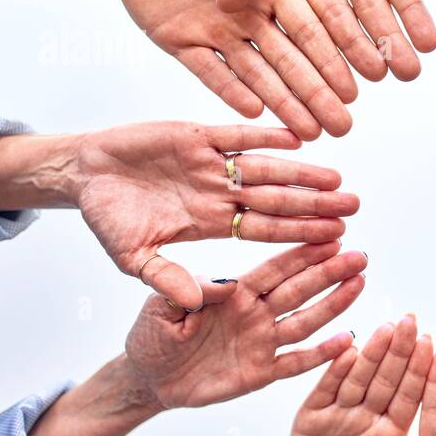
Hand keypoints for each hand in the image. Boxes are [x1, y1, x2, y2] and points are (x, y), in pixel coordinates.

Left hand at [50, 0, 357, 137]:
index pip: (305, 21)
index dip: (332, 50)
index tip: (360, 77)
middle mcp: (249, 12)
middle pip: (290, 58)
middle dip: (317, 92)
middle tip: (345, 125)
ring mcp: (218, 31)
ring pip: (257, 73)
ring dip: (284, 103)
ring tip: (312, 133)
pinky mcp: (182, 42)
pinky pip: (210, 73)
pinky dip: (230, 92)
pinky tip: (256, 115)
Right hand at [77, 122, 357, 309]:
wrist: (83, 176)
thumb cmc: (110, 219)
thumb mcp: (133, 257)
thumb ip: (166, 277)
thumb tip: (197, 300)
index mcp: (211, 222)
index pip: (265, 230)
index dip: (298, 234)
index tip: (334, 239)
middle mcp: (219, 193)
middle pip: (276, 200)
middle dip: (313, 204)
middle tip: (353, 206)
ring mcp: (211, 164)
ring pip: (264, 169)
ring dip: (299, 173)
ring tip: (335, 178)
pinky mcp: (195, 135)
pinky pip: (235, 136)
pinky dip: (262, 136)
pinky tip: (295, 138)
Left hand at [123, 242, 365, 408]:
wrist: (149, 378)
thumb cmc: (152, 337)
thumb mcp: (159, 309)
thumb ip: (189, 292)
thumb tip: (225, 282)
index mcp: (234, 292)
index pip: (274, 269)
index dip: (301, 254)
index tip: (329, 236)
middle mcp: (254, 313)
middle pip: (298, 290)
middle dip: (329, 272)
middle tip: (358, 255)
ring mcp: (261, 342)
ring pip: (305, 320)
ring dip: (334, 303)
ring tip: (360, 284)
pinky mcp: (261, 373)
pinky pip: (295, 363)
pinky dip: (321, 354)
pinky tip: (347, 340)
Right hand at [282, 315, 431, 435]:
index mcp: (392, 431)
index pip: (409, 396)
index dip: (420, 370)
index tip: (433, 344)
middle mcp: (370, 414)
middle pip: (387, 379)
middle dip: (400, 349)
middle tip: (412, 321)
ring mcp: (342, 410)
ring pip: (360, 377)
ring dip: (372, 352)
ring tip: (386, 327)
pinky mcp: (313, 411)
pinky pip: (327, 386)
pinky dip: (335, 368)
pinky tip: (347, 346)